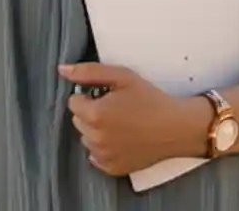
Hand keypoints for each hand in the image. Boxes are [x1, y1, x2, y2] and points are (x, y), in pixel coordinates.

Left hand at [60, 63, 207, 176]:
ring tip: (121, 124)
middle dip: (91, 113)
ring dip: (96, 130)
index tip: (108, 96)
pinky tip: (121, 139)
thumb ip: (88, 72)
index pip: (74, 102)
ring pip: (86, 138)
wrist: (177, 127)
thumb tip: (61, 70)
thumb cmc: (150, 99)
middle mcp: (95, 138)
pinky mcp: (112, 168)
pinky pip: (95, 156)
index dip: (90, 96)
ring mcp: (103, 155)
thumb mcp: (121, 77)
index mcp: (94, 115)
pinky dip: (103, 148)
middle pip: (78, 120)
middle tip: (116, 109)